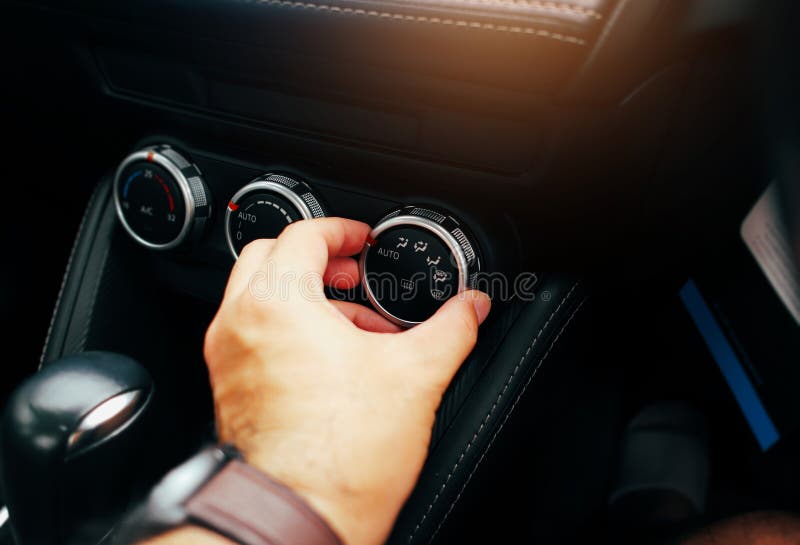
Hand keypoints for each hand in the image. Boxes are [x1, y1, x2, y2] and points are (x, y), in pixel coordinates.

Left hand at [203, 218, 490, 544]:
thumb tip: (471, 307)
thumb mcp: (415, 376)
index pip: (304, 235)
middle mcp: (239, 324)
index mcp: (278, 304)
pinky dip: (286, 329)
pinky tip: (331, 360)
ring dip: (303, 295)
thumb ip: (450, 328)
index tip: (363, 240)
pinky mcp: (229, 388)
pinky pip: (252, 335)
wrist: (298, 516)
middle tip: (352, 273)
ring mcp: (227, 357)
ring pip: (257, 297)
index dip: (342, 230)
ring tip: (354, 324)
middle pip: (270, 257)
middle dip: (316, 257)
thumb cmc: (341, 457)